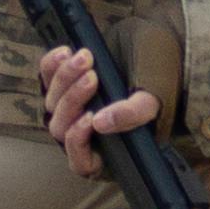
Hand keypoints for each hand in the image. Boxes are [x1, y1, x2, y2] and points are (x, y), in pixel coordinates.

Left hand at [38, 39, 160, 171]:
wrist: (159, 45)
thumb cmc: (163, 77)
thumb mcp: (155, 96)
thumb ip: (135, 113)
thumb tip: (101, 123)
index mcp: (111, 148)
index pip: (83, 163)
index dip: (79, 143)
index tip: (90, 117)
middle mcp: (87, 132)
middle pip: (61, 128)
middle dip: (73, 101)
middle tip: (93, 77)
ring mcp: (74, 106)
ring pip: (51, 103)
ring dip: (64, 80)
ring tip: (85, 58)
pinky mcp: (65, 82)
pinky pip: (46, 79)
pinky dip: (52, 66)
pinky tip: (66, 52)